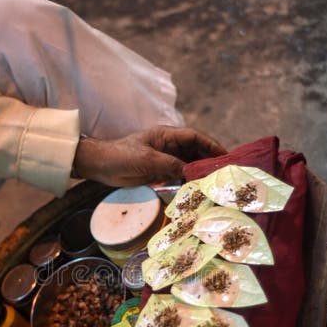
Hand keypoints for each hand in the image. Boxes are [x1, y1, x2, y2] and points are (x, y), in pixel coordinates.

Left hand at [72, 126, 226, 186]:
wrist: (101, 166)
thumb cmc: (121, 156)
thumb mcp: (147, 159)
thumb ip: (170, 164)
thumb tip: (191, 172)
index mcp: (166, 135)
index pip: (195, 137)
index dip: (211, 145)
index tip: (224, 155)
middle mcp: (168, 146)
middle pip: (195, 151)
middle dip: (209, 161)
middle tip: (225, 173)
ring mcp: (164, 160)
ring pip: (188, 165)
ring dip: (200, 173)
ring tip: (214, 183)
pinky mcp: (159, 173)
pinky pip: (178, 176)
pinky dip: (188, 182)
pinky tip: (196, 190)